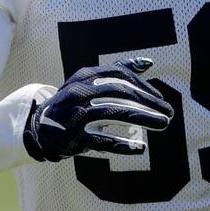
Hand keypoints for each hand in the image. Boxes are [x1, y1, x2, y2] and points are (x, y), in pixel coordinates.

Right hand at [23, 57, 174, 161]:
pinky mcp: (74, 137)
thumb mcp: (91, 82)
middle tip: (169, 113)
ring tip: (163, 124)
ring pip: (114, 113)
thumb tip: (149, 62)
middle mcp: (80, 92)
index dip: (143, 86)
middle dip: (148, 102)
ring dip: (142, 118)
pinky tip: (140, 147)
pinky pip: (102, 141)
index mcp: (86, 76)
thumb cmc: (74, 103)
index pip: (120, 75)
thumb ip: (119, 71)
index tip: (159, 99)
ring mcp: (76, 114)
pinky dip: (122, 144)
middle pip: (120, 93)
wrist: (40, 127)